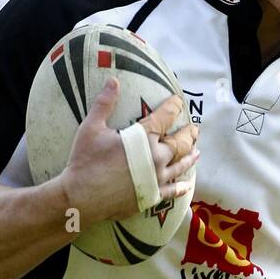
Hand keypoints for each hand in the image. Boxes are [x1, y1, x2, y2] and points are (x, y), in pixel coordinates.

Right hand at [62, 79, 198, 223]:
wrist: (82, 198)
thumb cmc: (85, 161)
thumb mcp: (91, 128)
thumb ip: (104, 103)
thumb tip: (113, 80)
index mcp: (143, 138)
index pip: (164, 117)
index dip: (173, 107)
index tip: (178, 102)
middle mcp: (156, 158)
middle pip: (179, 143)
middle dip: (188, 134)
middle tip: (194, 129)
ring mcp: (156, 179)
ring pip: (180, 166)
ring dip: (190, 157)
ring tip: (197, 152)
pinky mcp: (152, 197)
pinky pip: (172, 191)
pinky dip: (181, 187)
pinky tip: (187, 186)